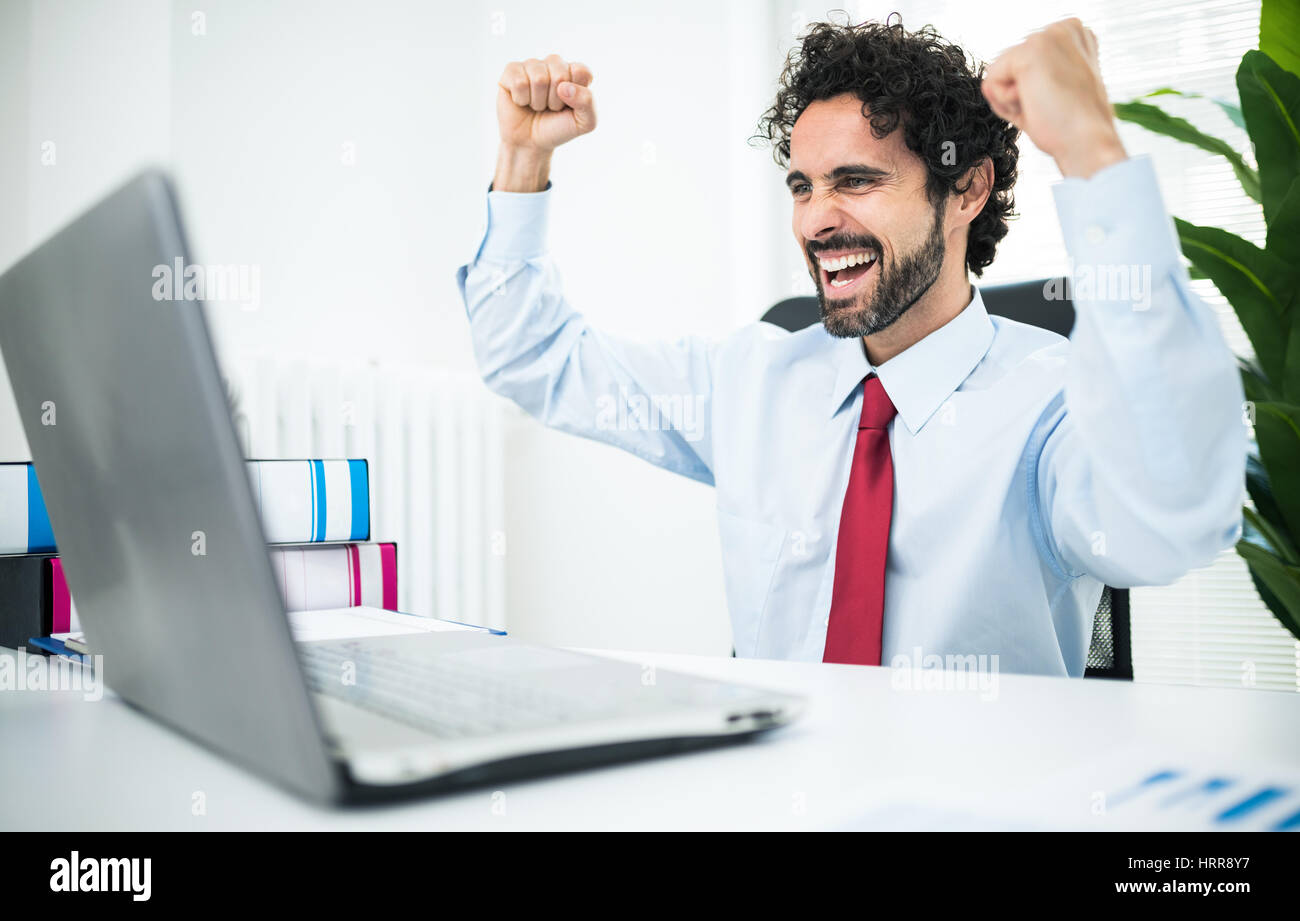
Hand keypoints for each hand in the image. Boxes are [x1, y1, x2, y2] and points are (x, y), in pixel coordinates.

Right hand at [493, 55, 595, 191]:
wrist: (530, 143)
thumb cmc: (558, 129)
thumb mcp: (585, 123)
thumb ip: (588, 102)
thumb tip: (564, 87)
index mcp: (574, 71)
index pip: (581, 71)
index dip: (576, 95)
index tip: (569, 106)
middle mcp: (554, 64)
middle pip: (560, 75)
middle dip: (555, 101)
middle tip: (550, 108)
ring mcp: (532, 65)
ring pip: (538, 78)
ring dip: (538, 101)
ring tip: (536, 105)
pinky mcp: (512, 71)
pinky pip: (519, 81)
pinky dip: (521, 99)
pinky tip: (522, 101)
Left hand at [982, 18, 1126, 178]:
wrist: (1087, 142)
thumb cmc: (1071, 126)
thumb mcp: (1049, 94)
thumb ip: (1022, 80)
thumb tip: (987, 84)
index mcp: (1071, 38)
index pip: (1021, 63)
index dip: (1029, 91)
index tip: (1058, 101)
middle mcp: (1061, 30)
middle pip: (1007, 67)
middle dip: (1018, 96)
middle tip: (1050, 107)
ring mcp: (1046, 36)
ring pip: (996, 74)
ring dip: (1012, 101)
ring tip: (1044, 105)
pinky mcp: (1029, 50)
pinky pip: (991, 82)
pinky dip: (1006, 103)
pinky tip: (1035, 103)